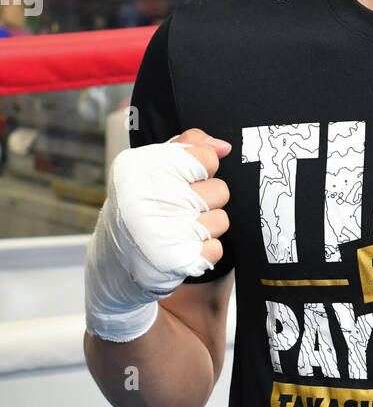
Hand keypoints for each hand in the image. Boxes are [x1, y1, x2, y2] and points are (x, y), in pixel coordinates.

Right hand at [84, 128, 231, 342]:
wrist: (116, 260)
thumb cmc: (142, 205)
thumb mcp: (154, 166)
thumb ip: (189, 147)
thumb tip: (223, 146)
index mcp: (139, 168)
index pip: (206, 159)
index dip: (204, 169)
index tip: (187, 178)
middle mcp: (147, 197)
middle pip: (220, 190)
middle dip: (208, 199)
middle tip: (182, 206)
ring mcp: (162, 229)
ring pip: (221, 220)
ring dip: (207, 226)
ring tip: (182, 227)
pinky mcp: (175, 259)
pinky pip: (216, 249)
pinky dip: (204, 250)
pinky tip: (183, 246)